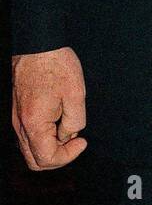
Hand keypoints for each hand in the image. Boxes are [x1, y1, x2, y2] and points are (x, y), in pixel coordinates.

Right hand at [11, 47, 87, 169]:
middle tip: (75, 142)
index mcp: (34, 123)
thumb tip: (70, 136)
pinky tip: (58, 120)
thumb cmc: (56, 64)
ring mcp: (16, 119)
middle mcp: (20, 125)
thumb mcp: (76, 94)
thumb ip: (75, 121)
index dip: (68, 156)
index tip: (82, 141)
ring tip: (68, 127)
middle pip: (34, 160)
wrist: (37, 44)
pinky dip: (43, 136)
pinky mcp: (18, 111)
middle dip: (58, 157)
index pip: (46, 158)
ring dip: (50, 146)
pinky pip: (28, 135)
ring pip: (30, 149)